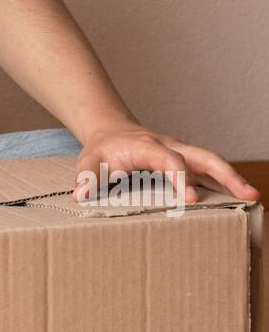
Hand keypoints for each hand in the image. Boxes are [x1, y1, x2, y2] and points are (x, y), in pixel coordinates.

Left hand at [72, 121, 260, 203]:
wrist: (111, 131)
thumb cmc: (102, 149)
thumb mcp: (89, 160)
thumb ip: (86, 177)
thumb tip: (80, 195)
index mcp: (149, 147)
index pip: (170, 160)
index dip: (182, 178)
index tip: (191, 198)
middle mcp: (171, 148)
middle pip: (204, 156)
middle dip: (226, 174)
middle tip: (247, 193)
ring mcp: (182, 155)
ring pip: (212, 163)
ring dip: (233, 179)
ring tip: (253, 198)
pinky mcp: (186, 163)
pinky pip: (209, 171)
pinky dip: (225, 183)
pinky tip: (240, 199)